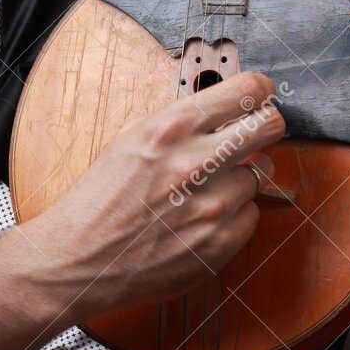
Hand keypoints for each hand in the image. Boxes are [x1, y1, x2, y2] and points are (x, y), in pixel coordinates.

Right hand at [41, 71, 285, 317]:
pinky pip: (250, 215)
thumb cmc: (99, 200)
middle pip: (270, 127)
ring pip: (260, 174)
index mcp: (172, 129)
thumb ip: (179, 122)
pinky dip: (233, 214)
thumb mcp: (130, 138)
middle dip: (265, 126)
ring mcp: (212, 206)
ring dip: (240, 177)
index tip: (262, 94)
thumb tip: (222, 109)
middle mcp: (197, 163)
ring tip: (205, 189)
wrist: (79, 259)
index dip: (260, 90)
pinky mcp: (220, 243)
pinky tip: (200, 218)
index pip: (246, 91)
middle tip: (254, 134)